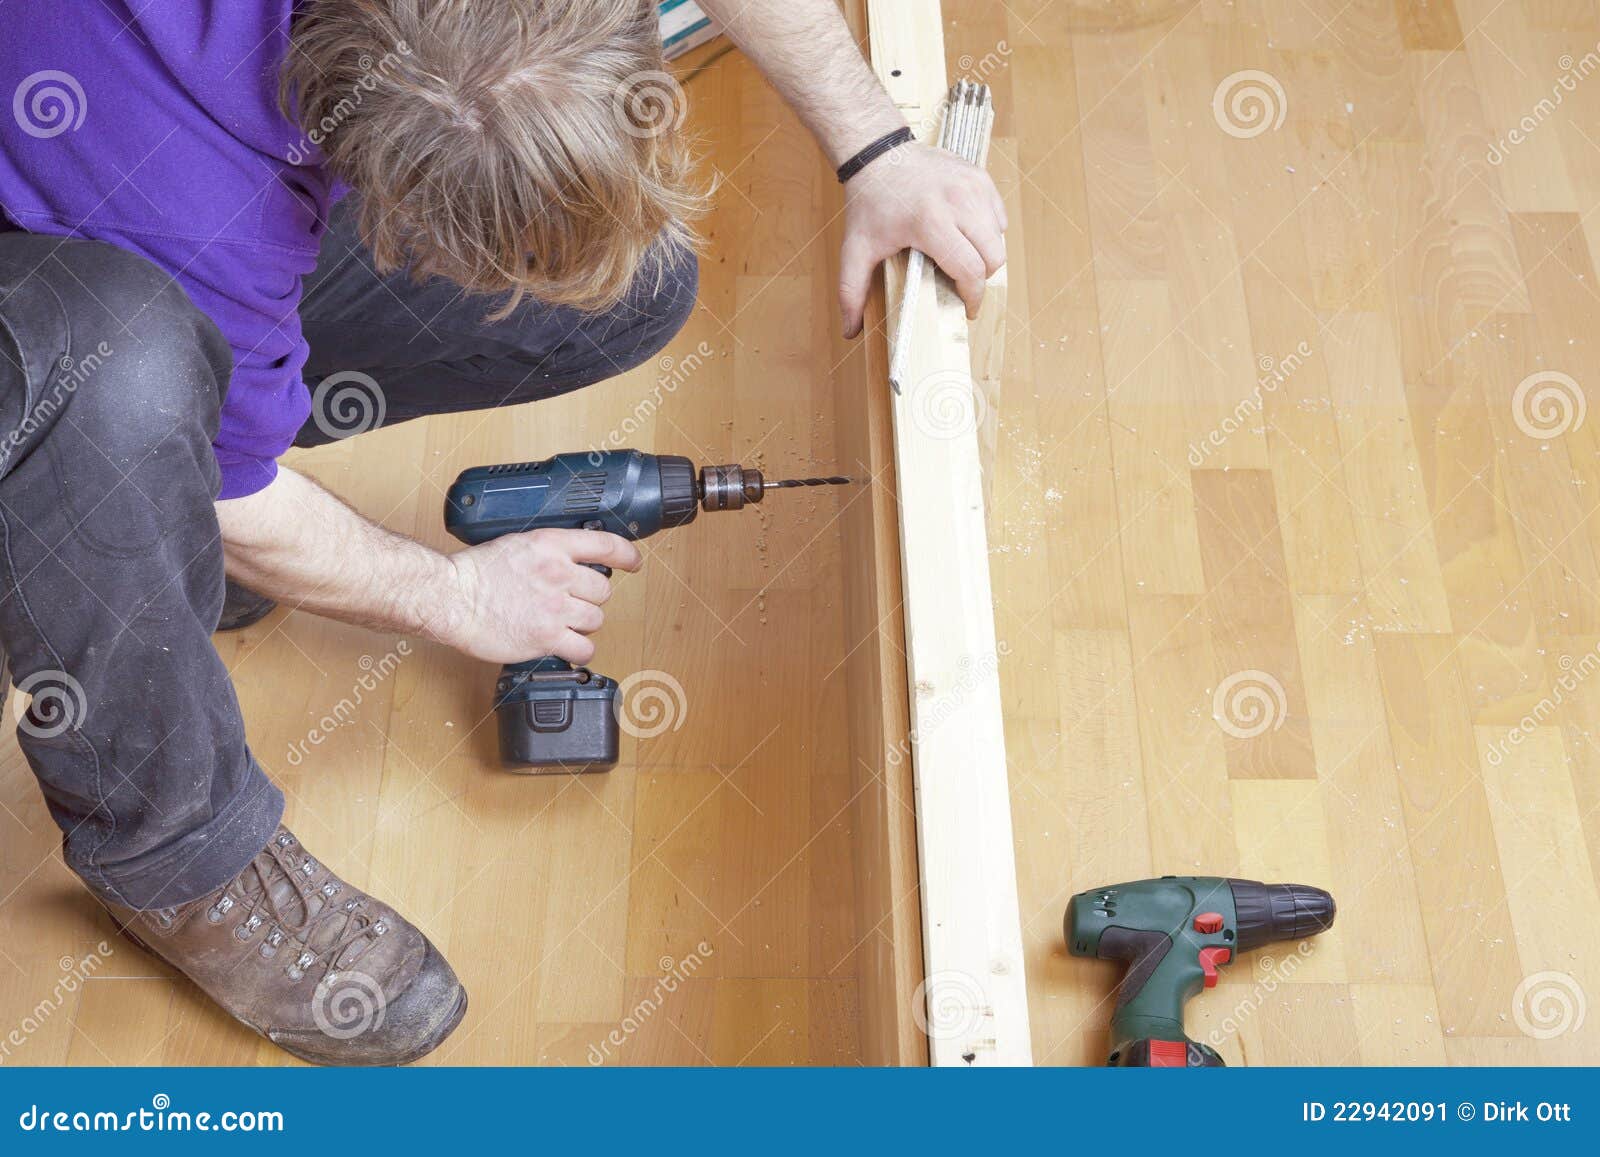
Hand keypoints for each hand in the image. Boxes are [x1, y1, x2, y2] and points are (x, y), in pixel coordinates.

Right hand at [442, 528, 642, 664]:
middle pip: (603, 590)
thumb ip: (549, 552)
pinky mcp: (546, 636)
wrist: (450, 597)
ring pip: (595, 620)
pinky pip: (583, 648)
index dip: (628, 555)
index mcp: (552, 545)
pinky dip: (578, 650)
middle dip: (590, 598)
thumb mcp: (517, 544)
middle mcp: (558, 574)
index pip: (607, 545)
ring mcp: (554, 607)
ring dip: (582, 624)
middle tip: (570, 602)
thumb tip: (573, 563)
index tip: (633, 563)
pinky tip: (564, 645)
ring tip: (560, 623)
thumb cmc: (474, 573)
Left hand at [838, 141, 1007, 337]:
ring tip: (963, 258)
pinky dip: (989, 231)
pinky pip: (998, 216)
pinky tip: (966, 234)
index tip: (967, 309)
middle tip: (964, 284)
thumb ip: (851, 292)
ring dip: (986, 255)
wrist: (879, 153)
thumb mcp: (855, 248)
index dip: (973, 296)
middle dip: (982, 278)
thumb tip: (849, 331)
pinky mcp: (980, 176)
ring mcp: (973, 186)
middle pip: (993, 257)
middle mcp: (958, 202)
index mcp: (930, 222)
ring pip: (999, 237)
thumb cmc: (870, 202)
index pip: (971, 270)